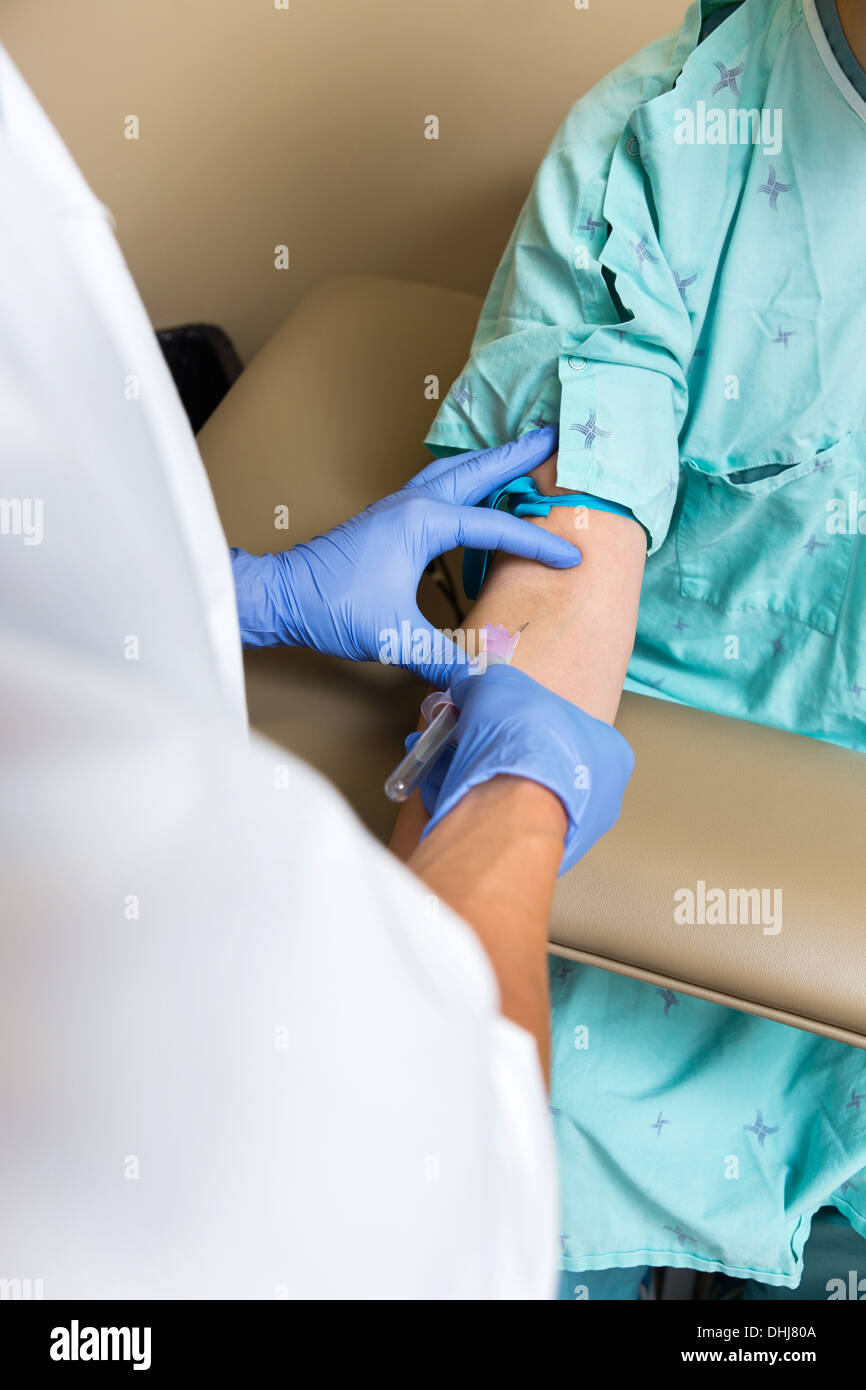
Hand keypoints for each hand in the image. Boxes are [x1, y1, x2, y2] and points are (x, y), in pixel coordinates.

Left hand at [230, 427, 580, 686]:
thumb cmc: (331, 608)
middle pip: (477, 469)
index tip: (571, 556)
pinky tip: (474, 494)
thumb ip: (443, 656)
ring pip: (455, 473)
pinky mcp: (388, 521)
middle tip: (553, 436)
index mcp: (422, 523)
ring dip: (490, 463)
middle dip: (517, 454)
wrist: (279, 596)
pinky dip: (466, 482)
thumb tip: (482, 679)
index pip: (494, 527)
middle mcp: (412, 504)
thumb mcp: (393, 636)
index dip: (536, 543)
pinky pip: (439, 489)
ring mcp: (397, 508)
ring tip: (522, 455)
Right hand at [417, 664, 633, 874]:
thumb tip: (469, 682)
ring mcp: (565, 832)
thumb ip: (487, 681)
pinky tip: (437, 786)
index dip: (520, 715)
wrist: (509, 811)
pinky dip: (465, 803)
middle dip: (493, 748)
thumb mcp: (502, 686)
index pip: (563, 726)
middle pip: (536, 762)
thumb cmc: (524, 742)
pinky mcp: (528, 856)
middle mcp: (595, 797)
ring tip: (439, 758)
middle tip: (460, 734)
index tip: (489, 712)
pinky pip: (495, 822)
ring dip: (473, 774)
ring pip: (514, 796)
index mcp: (608, 752)